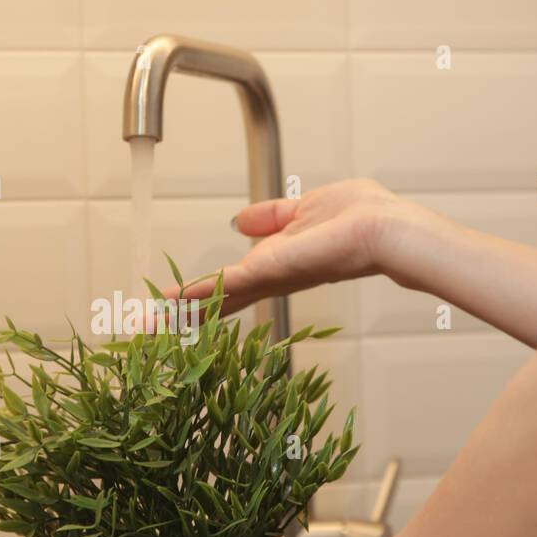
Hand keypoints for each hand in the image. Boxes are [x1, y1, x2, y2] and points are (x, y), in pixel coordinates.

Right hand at [164, 178, 426, 314]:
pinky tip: (171, 304)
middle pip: (218, 299)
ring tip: (150, 324)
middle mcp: (270, 278)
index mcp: (278, 263)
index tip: (175, 302)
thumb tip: (241, 219)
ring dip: (181, 311)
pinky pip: (225, 284)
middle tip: (150, 327)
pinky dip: (197, 294)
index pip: (232, 283)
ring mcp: (269, 279)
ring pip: (216, 297)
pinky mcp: (270, 272)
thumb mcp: (303, 209)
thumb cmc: (362, 215)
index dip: (203, 293)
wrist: (385, 230)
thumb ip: (271, 217)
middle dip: (184, 313)